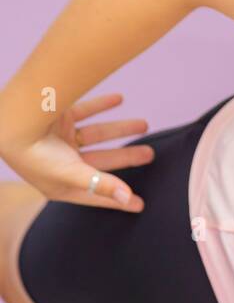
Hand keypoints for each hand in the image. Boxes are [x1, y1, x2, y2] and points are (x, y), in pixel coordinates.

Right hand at [0, 92, 153, 211]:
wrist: (12, 124)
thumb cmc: (37, 156)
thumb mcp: (72, 174)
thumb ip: (101, 185)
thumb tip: (128, 198)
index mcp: (61, 182)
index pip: (96, 194)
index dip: (117, 200)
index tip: (140, 204)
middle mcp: (62, 161)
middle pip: (103, 160)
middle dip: (127, 157)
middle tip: (150, 154)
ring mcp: (61, 138)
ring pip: (98, 134)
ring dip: (121, 128)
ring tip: (144, 124)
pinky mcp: (60, 118)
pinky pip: (85, 110)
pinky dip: (102, 104)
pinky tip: (119, 98)